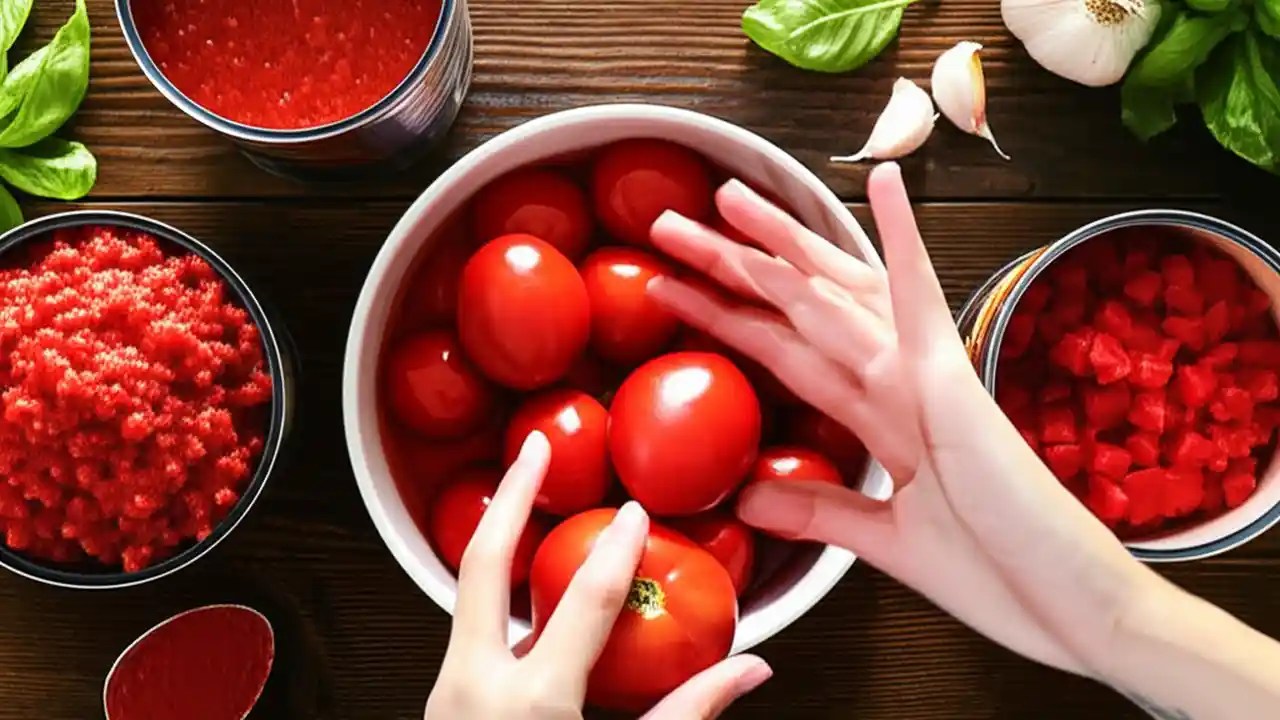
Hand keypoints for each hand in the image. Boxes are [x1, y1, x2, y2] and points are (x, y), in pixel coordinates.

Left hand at [425, 432, 771, 719]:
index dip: (617, 549)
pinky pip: (470, 626)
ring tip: (527, 491)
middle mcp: (473, 685)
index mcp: (529, 705)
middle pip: (482, 563)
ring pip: (466, 589)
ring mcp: (448, 690)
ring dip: (497, 534)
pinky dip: (498, 590)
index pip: (582, 602)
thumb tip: (750, 671)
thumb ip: (685, 717)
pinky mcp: (444, 697)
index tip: (635, 511)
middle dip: (510, 495)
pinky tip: (525, 577)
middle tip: (536, 446)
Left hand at [646, 164, 1161, 676]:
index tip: (673, 288)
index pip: (786, 351)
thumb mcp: (889, 543)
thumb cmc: (1003, 574)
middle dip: (730, 264)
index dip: (727, 316)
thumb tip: (748, 499)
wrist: (1076, 606)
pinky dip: (901, 242)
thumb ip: (822, 512)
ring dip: (777, 245)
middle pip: (797, 308)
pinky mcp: (953, 385)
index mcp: (882, 416)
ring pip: (832, 295)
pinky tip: (884, 182)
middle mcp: (897, 381)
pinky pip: (920, 300)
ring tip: (727, 196)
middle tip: (667, 224)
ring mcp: (924, 376)